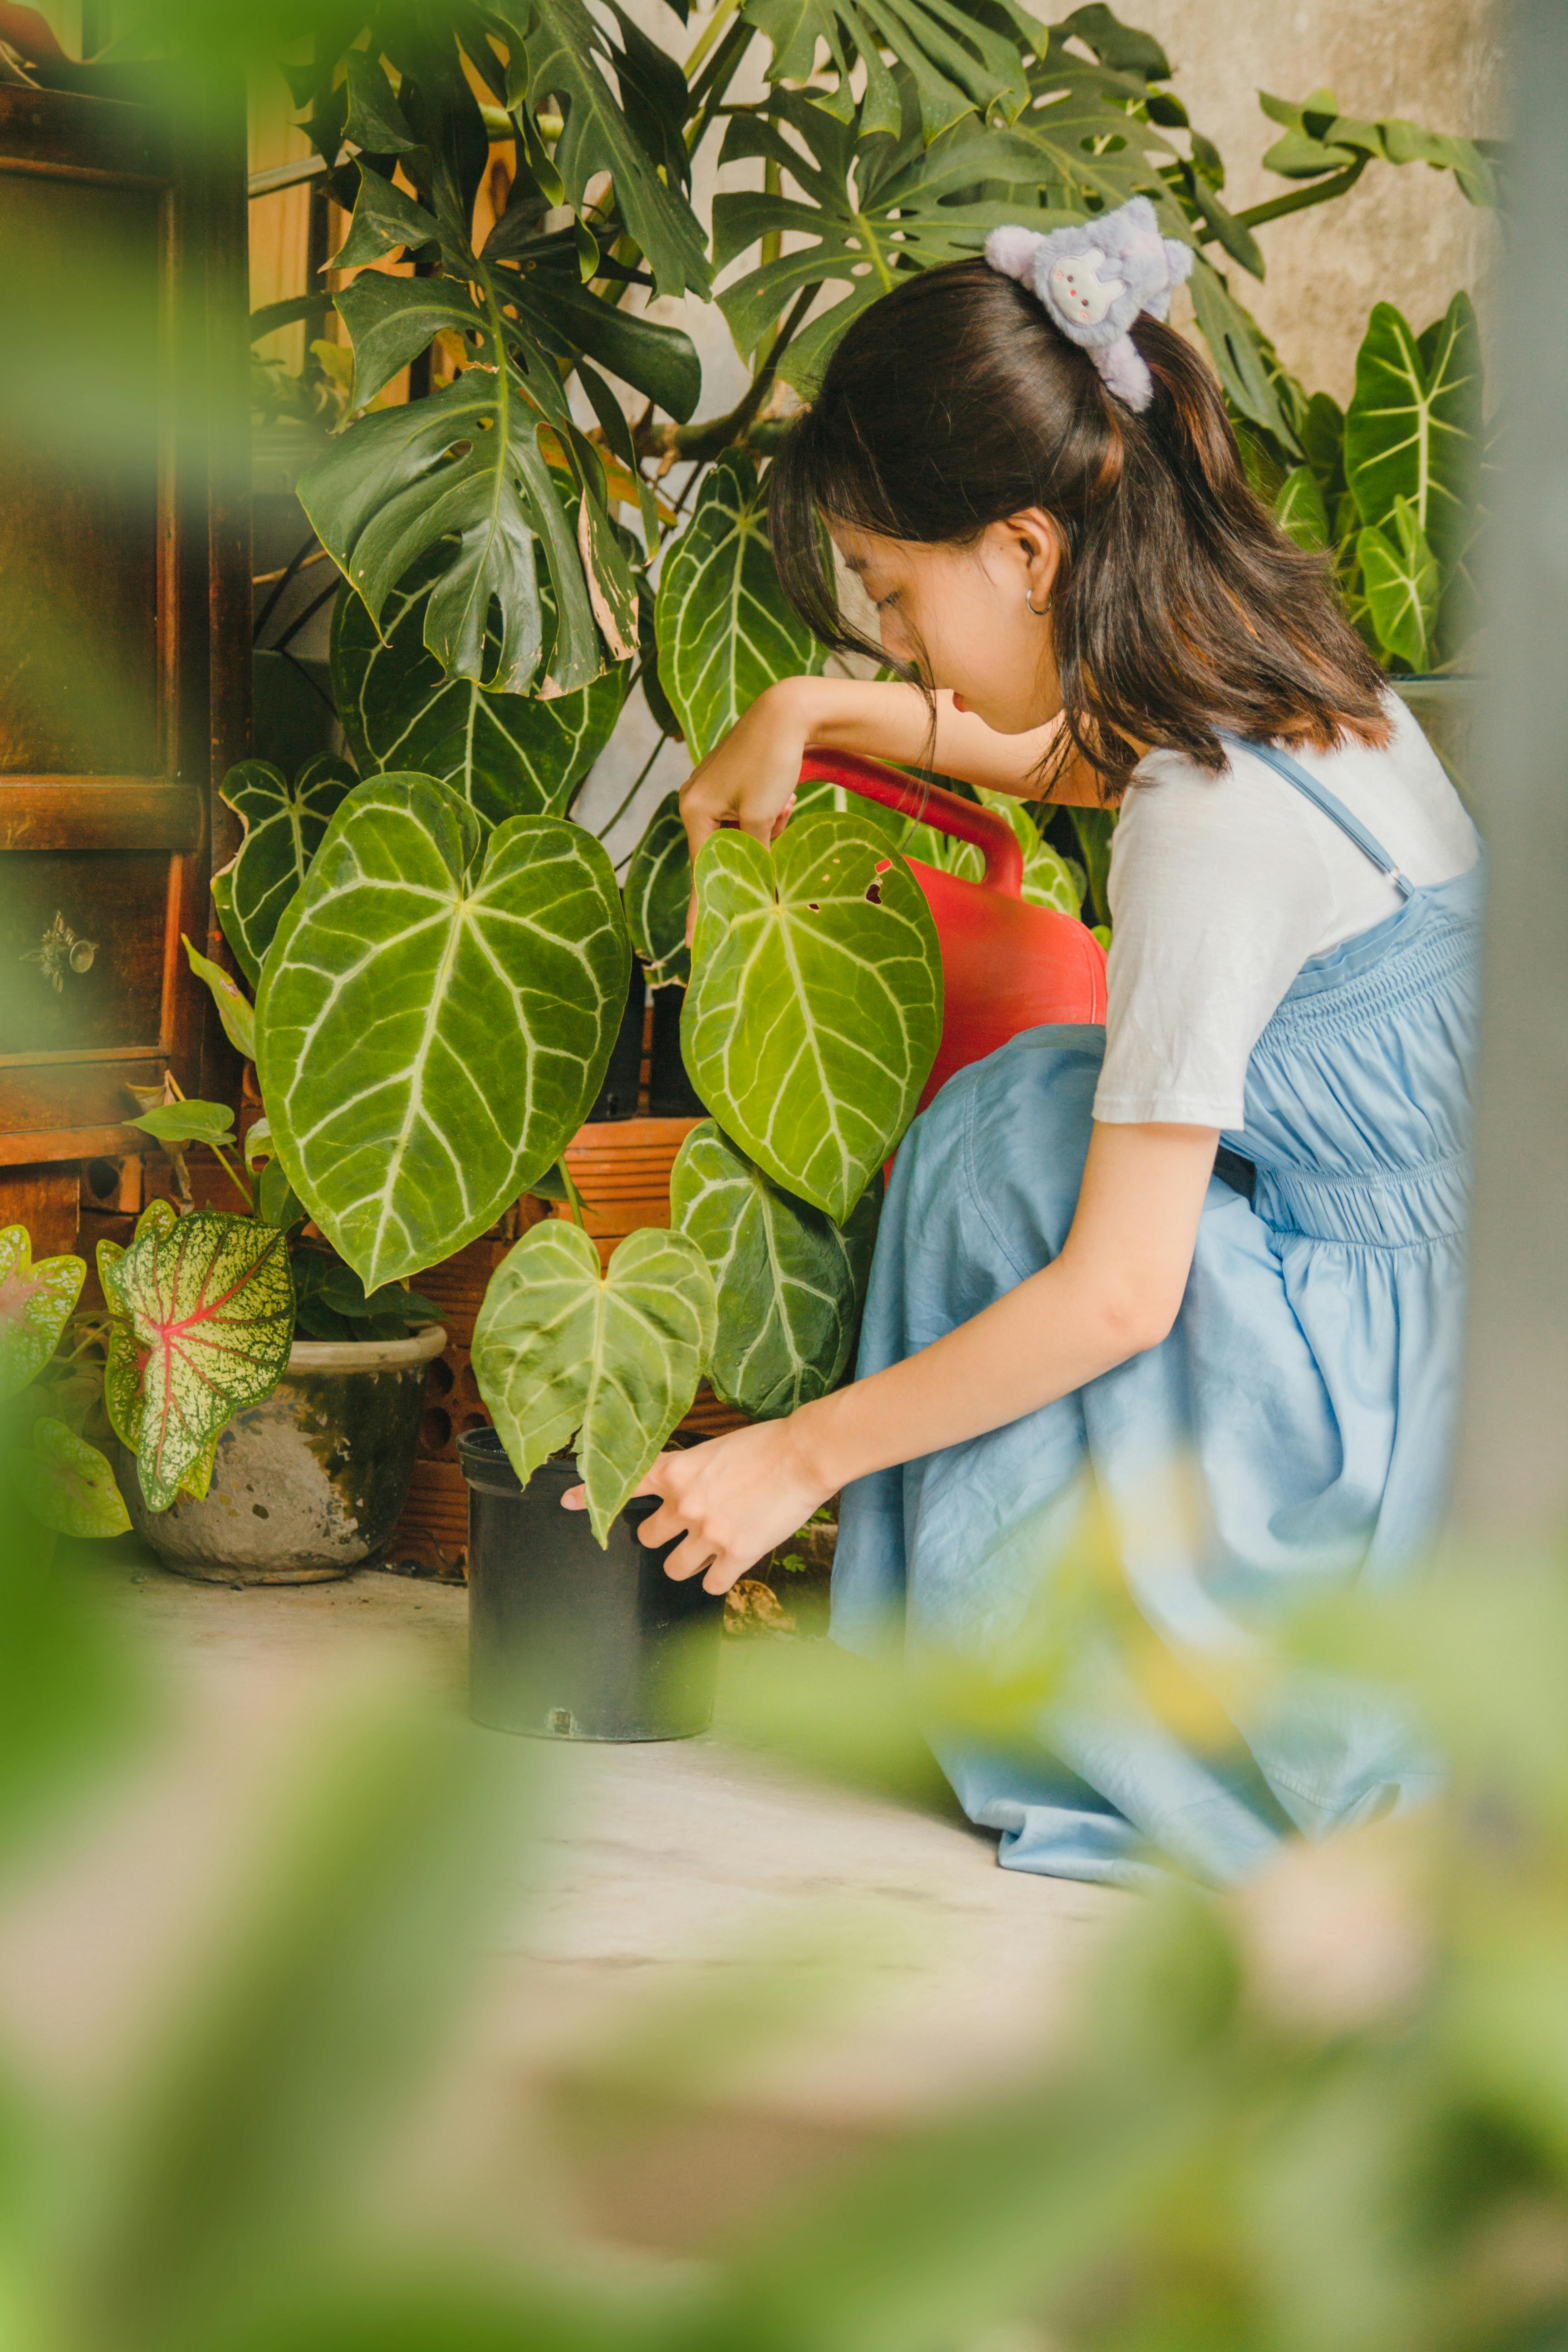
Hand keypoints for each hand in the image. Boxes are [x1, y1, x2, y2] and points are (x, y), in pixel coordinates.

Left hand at [562, 1416, 834, 1594]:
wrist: (803, 1455)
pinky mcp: (736, 1555)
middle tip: (686, 1528)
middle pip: (649, 1538)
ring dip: (687, 1562)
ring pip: (675, 1568)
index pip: (622, 1485)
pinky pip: (711, 1585)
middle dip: (664, 1536)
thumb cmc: (765, 1444)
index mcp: (676, 1474)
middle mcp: (684, 1506)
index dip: (590, 1495)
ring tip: (706, 1551)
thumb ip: (689, 1473)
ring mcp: (708, 1533)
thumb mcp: (714, 1450)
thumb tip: (681, 1492)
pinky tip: (728, 1566)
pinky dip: (716, 1579)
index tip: (566, 1502)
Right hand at [679, 679, 827, 936]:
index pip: (700, 872)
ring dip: (767, 827)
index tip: (693, 947)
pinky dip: (768, 813)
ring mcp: (711, 790)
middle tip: (777, 824)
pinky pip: (747, 815)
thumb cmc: (771, 762)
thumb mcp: (761, 816)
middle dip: (757, 848)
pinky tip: (785, 795)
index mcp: (694, 810)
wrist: (787, 712)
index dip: (701, 910)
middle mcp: (695, 800)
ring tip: (785, 802)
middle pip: (725, 851)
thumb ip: (755, 854)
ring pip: (741, 834)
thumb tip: (758, 887)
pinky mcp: (730, 782)